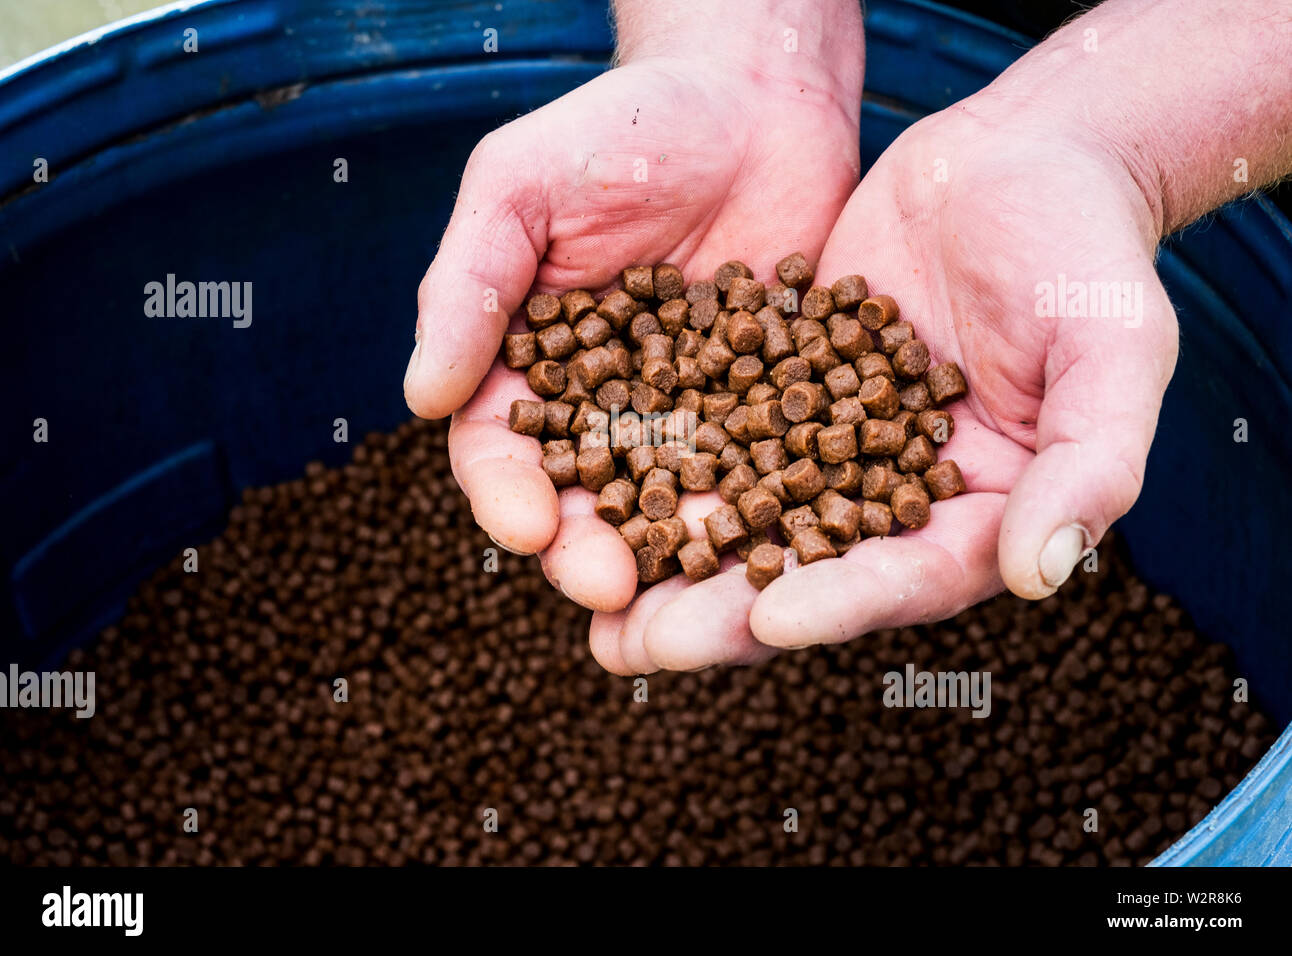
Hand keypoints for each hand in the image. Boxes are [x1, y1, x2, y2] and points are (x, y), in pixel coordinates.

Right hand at [405, 16, 862, 617]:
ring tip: (693, 597)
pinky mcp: (772, 411)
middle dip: (592, 549)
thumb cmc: (622, 126)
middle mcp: (606, 409)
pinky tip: (785, 546)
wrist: (753, 98)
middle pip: (588, 499)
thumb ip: (468, 285)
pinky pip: (769, 471)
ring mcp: (693, 417)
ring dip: (677, 558)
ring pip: (676, 504)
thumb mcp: (522, 186)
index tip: (527, 528)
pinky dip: (773, 512)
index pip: (502, 448)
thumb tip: (421, 398)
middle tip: (612, 588)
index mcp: (528, 366)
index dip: (507, 494)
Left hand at [594, 94, 1177, 671]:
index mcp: (979, 514)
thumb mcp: (1109, 352)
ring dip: (670, 558)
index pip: (905, 576)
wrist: (1022, 164)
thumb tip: (1039, 575)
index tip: (764, 623)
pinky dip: (660, 459)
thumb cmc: (1083, 258)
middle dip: (721, 612)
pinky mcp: (781, 388)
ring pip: (744, 513)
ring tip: (590, 593)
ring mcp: (831, 444)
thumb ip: (1088, 464)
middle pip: (805, 571)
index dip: (838, 603)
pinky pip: (714, 429)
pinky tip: (593, 479)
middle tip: (637, 646)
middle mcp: (895, 496)